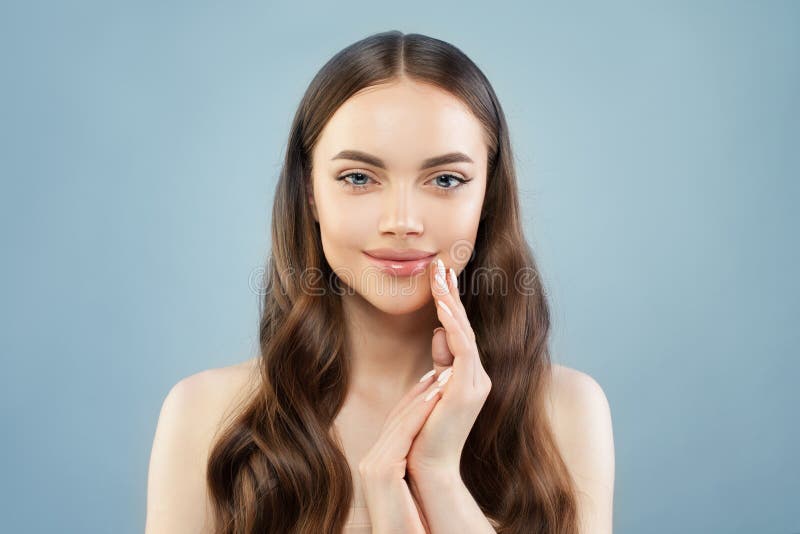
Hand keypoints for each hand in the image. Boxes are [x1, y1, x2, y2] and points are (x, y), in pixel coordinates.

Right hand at [358, 371, 444, 533]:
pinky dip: (419, 415)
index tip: (432, 383)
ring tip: (442, 380)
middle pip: (395, 418)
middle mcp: (370, 461)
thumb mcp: (408, 491)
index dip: (414, 402)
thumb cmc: (410, 524)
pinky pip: (403, 436)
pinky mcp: (382, 471)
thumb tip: (422, 452)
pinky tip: (435, 400)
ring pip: (400, 423)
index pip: (395, 425)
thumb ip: (409, 469)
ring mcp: (373, 465)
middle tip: (438, 372)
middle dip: (418, 393)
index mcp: (375, 465)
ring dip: (422, 398)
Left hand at [406, 257, 491, 479]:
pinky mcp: (468, 389)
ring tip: (438, 276)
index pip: (460, 333)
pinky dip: (451, 322)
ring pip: (464, 332)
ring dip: (450, 302)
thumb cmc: (422, 432)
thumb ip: (438, 363)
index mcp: (469, 377)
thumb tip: (439, 332)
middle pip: (464, 327)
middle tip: (440, 266)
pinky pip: (462, 346)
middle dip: (451, 295)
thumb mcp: (428, 389)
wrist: (426, 467)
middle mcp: (478, 377)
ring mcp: (476, 383)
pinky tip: (440, 302)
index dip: (450, 305)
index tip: (440, 278)